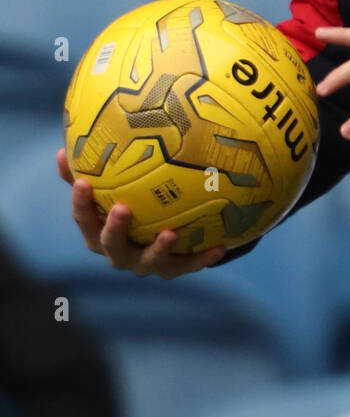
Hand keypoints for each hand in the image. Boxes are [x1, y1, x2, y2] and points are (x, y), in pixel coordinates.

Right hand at [57, 148, 225, 277]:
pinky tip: (219, 246)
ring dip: (158, 249)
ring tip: (170, 233)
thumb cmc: (127, 205)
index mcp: (99, 233)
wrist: (159, 236)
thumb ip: (87, 172)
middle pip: (111, 246)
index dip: (81, 204)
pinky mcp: (170, 268)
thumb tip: (64, 149)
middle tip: (121, 208)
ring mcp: (144, 263)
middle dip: (115, 230)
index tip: (83, 182)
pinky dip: (201, 258)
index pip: (84, 220)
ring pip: (148, 261)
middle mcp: (118, 252)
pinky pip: (187, 264)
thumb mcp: (106, 190)